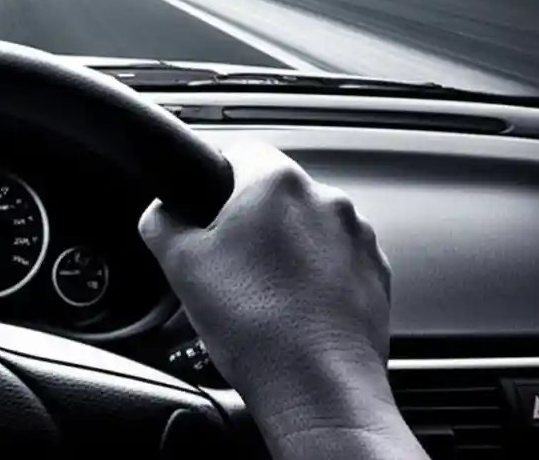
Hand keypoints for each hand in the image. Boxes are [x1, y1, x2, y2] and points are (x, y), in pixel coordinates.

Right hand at [140, 141, 417, 455]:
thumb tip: (162, 212)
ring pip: (307, 228)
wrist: (317, 387)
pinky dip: (315, 277)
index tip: (205, 214)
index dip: (214, 181)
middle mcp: (326, 199)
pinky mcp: (376, 272)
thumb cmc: (256, 327)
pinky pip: (336, 260)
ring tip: (261, 294)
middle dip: (250, 222)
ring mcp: (358, 237)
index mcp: (276, 182)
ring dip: (285, 249)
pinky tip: (292, 309)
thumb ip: (162, 220)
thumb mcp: (180, 264)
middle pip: (275, 193)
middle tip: (226, 264)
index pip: (238, 151)